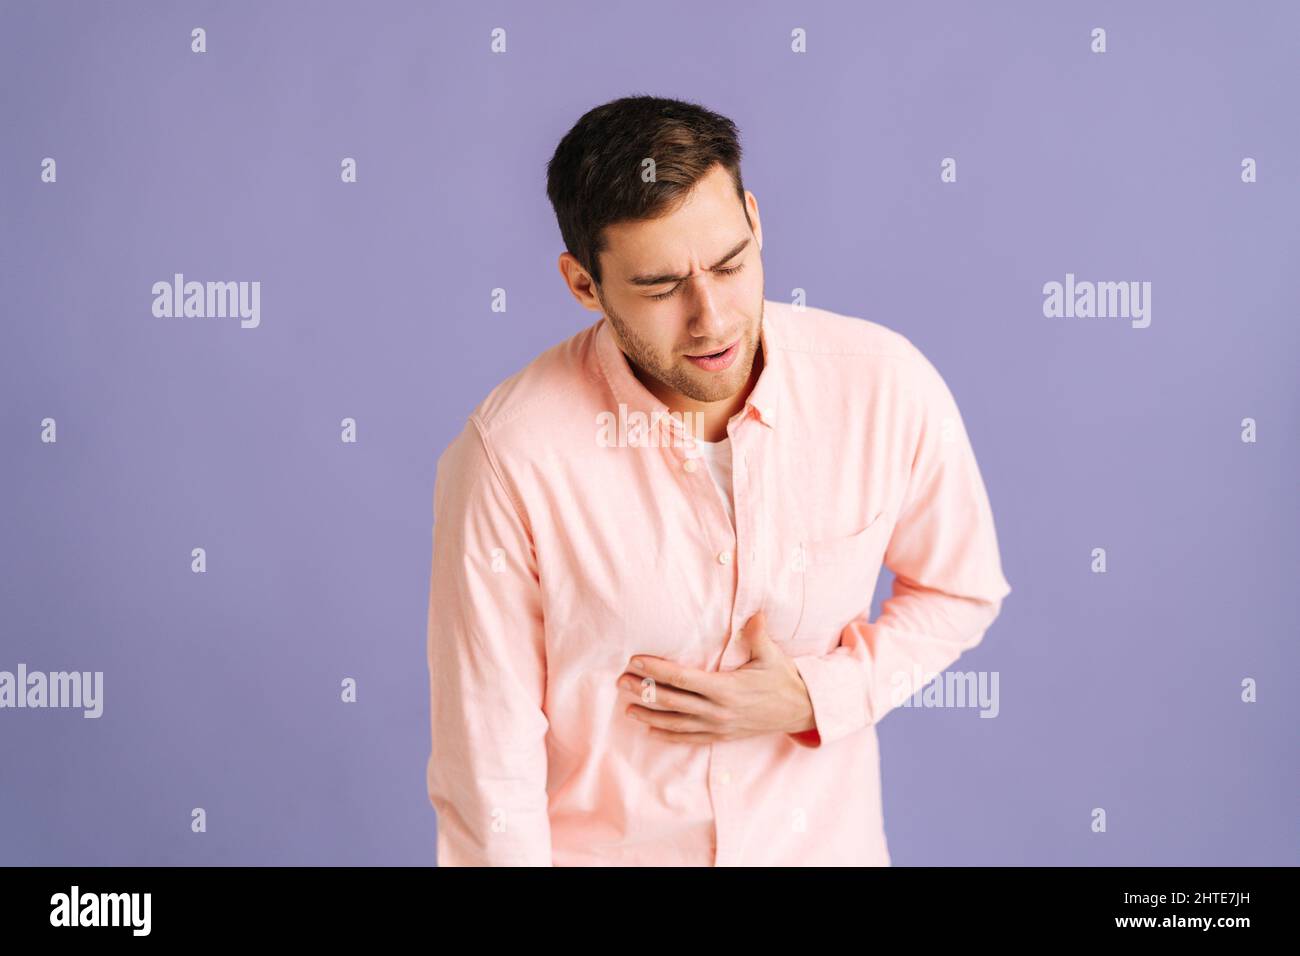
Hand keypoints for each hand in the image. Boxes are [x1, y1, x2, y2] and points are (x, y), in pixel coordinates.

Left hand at [615, 611, 815, 742]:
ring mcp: (719, 726)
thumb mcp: (771, 655)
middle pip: (672, 702)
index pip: (682, 678)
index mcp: (726, 688)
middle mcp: (718, 711)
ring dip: (650, 716)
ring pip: (676, 724)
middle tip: (621, 682)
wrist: (801, 710)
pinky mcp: (722, 736)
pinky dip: (668, 735)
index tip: (636, 661)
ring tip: (628, 708)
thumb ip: (757, 634)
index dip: (656, 670)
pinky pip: (690, 738)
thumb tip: (755, 613)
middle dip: (645, 692)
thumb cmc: (783, 679)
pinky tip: (651, 731)